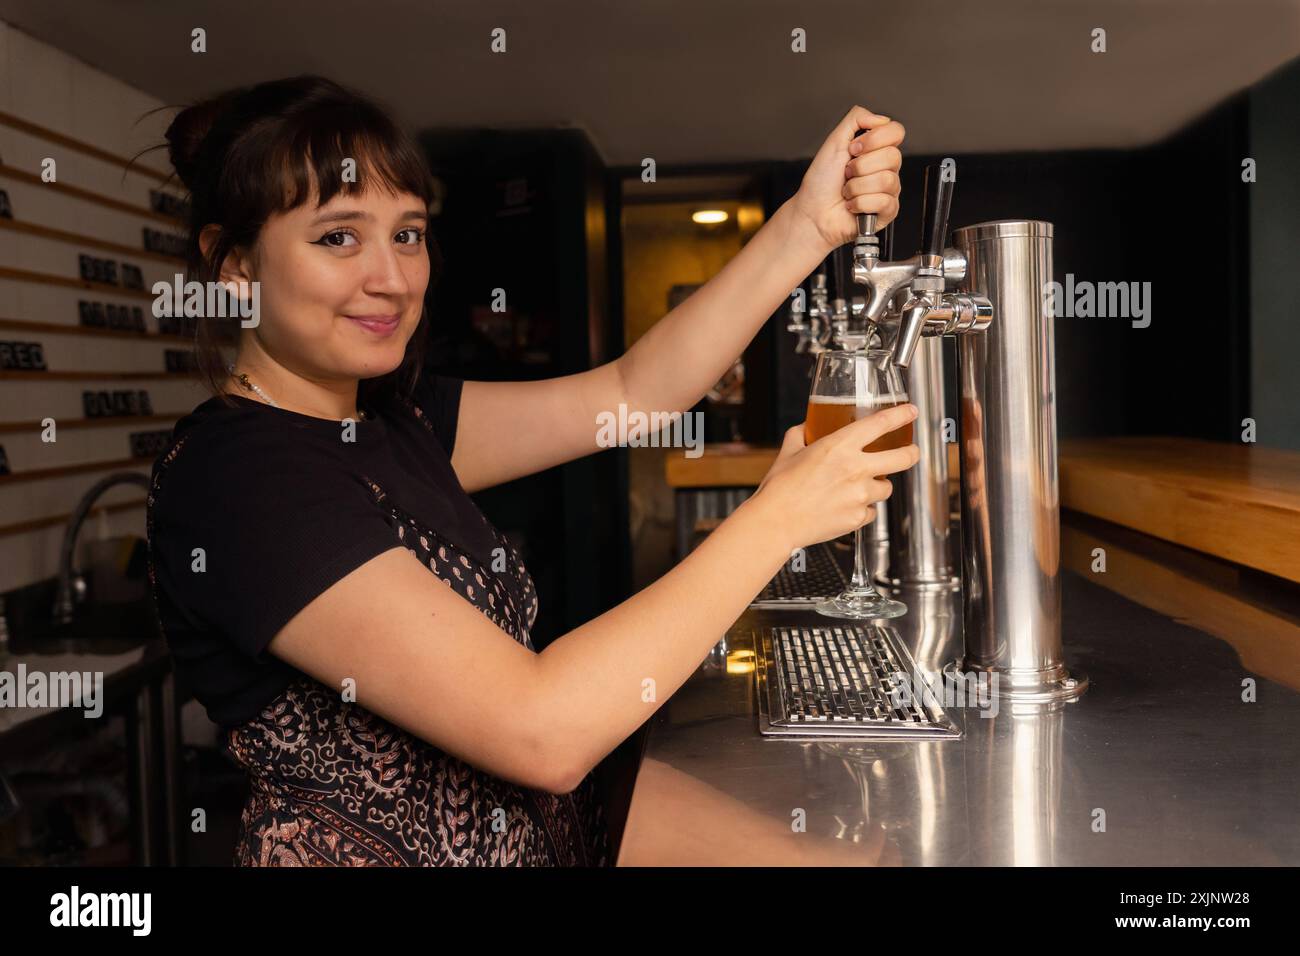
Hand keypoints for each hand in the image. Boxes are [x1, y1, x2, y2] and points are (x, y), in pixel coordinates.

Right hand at [751, 403, 919, 553]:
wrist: (776, 522)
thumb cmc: (779, 488)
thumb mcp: (788, 451)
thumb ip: (800, 434)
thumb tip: (805, 428)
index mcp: (839, 447)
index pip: (881, 424)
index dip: (901, 415)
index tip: (910, 412)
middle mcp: (855, 469)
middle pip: (902, 458)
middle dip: (911, 453)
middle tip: (911, 452)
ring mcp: (859, 495)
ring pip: (886, 488)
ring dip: (878, 486)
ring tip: (860, 487)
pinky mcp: (857, 518)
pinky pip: (871, 512)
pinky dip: (863, 509)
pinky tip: (847, 507)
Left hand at [790, 105, 904, 252]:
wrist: (813, 212)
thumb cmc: (821, 183)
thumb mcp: (834, 141)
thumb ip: (857, 119)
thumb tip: (881, 118)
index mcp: (877, 150)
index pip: (896, 132)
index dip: (874, 139)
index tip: (853, 149)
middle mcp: (886, 168)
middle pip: (893, 156)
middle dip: (860, 166)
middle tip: (847, 173)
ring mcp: (889, 190)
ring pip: (886, 180)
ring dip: (857, 186)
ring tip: (847, 191)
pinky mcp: (888, 211)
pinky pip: (883, 201)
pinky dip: (860, 203)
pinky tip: (852, 205)